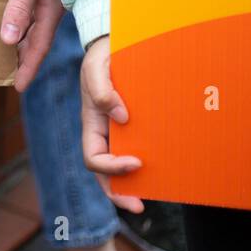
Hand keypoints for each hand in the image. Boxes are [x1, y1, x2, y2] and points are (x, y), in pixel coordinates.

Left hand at [0, 0, 65, 91]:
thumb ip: (19, 8)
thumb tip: (8, 40)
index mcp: (50, 12)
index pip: (38, 48)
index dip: (28, 68)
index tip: (18, 86)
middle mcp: (51, 10)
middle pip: (36, 42)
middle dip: (24, 60)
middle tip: (11, 77)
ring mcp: (50, 1)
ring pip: (34, 29)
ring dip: (22, 44)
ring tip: (9, 57)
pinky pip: (33, 15)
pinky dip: (22, 26)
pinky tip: (14, 27)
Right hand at [80, 37, 143, 213]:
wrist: (112, 45)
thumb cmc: (102, 56)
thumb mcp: (96, 68)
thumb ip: (103, 91)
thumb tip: (121, 117)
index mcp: (90, 123)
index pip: (93, 157)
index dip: (112, 168)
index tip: (137, 163)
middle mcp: (102, 132)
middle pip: (103, 173)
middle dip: (118, 192)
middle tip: (138, 205)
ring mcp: (116, 131)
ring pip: (118, 167)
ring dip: (130, 184)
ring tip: (151, 196)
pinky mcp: (132, 126)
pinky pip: (134, 150)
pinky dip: (144, 166)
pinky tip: (160, 170)